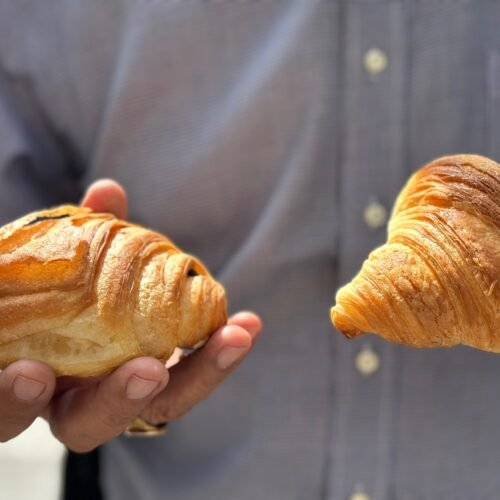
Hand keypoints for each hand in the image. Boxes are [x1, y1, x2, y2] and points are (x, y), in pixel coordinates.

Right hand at [0, 180, 261, 450]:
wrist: (86, 314)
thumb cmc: (61, 296)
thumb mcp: (62, 274)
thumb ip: (80, 240)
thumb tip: (109, 191)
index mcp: (35, 380)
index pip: (17, 406)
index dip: (15, 399)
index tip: (31, 373)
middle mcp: (78, 402)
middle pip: (91, 426)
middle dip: (119, 400)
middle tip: (152, 371)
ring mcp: (128, 398)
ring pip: (161, 409)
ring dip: (200, 375)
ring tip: (232, 337)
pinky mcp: (168, 387)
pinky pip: (197, 379)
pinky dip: (220, 353)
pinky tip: (249, 324)